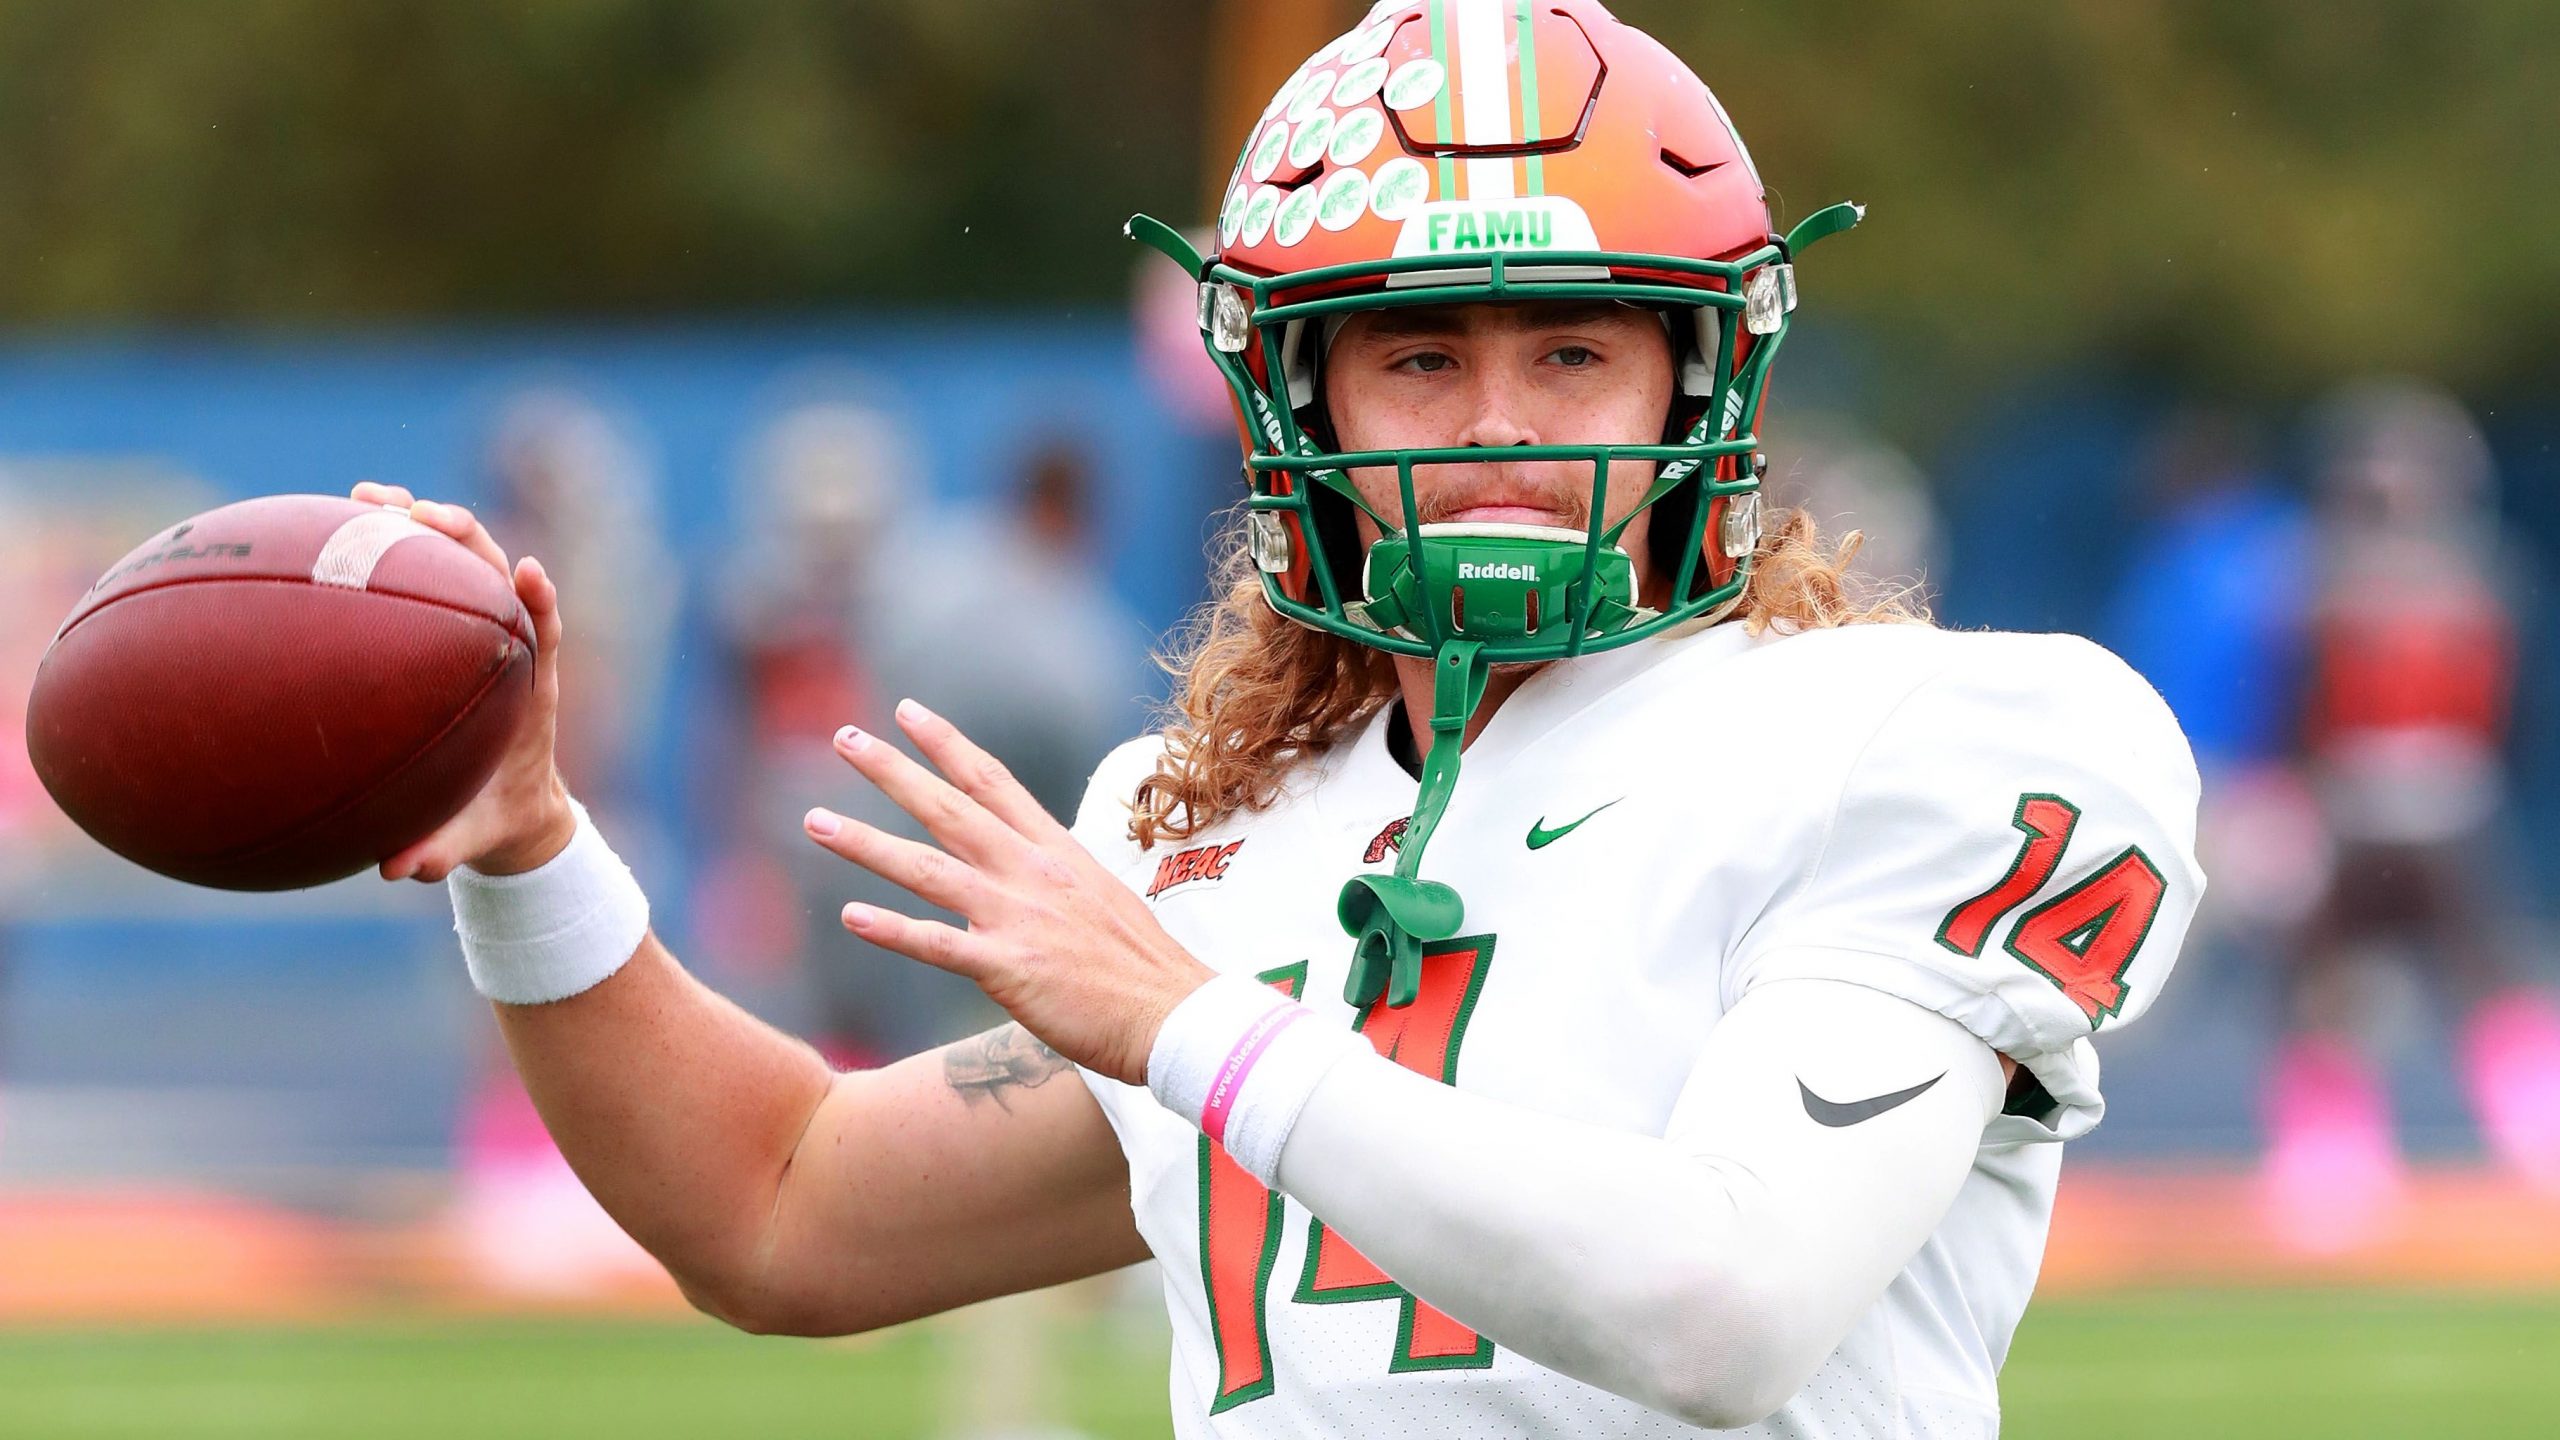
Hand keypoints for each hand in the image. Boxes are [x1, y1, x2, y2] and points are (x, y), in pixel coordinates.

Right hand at [348, 482, 576, 881]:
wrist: (511, 808)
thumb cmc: (493, 819)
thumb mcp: (472, 841)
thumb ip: (442, 852)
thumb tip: (399, 869)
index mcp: (529, 692)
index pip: (544, 632)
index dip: (538, 600)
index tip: (526, 573)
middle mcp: (508, 647)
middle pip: (496, 573)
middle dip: (461, 535)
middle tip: (410, 512)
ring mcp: (479, 630)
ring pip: (460, 562)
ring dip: (420, 525)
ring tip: (366, 498)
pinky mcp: (447, 630)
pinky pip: (424, 579)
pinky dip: (389, 551)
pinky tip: (334, 530)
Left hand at [802, 700, 1213, 1085]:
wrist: (1175, 1015)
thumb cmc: (1144, 967)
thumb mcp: (1103, 898)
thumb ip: (1059, 881)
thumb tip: (1035, 877)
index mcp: (1055, 851)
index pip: (993, 781)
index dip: (947, 745)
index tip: (909, 712)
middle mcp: (1030, 873)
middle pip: (948, 808)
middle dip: (891, 771)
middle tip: (844, 737)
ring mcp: (1017, 917)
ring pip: (926, 868)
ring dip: (864, 844)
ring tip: (815, 821)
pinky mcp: (1007, 968)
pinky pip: (937, 944)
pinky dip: (891, 930)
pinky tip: (849, 918)